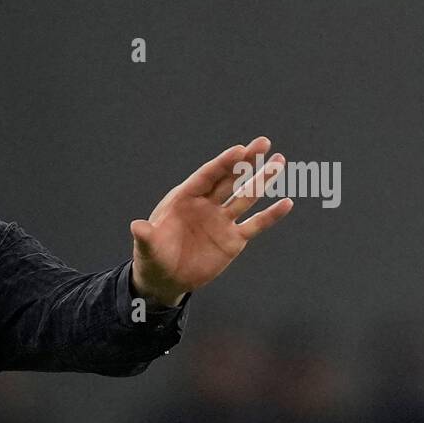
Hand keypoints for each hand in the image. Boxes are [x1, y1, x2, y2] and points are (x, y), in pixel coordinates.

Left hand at [129, 136, 293, 304]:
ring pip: (246, 196)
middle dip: (245, 161)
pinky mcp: (233, 240)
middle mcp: (206, 205)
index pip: (207, 176)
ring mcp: (222, 221)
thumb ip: (146, 236)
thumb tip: (136, 227)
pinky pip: (255, 224)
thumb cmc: (153, 258)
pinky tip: (286, 203)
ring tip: (278, 161)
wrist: (165, 280)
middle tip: (262, 143)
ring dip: (262, 180)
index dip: (223, 163)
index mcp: (185, 199)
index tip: (239, 149)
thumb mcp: (148, 248)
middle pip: (229, 179)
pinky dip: (270, 215)